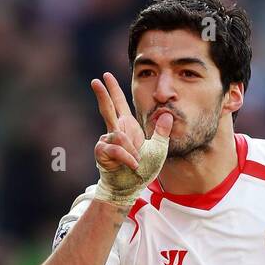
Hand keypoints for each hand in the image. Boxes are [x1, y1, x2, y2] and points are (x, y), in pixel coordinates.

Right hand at [91, 71, 172, 207]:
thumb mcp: (158, 149)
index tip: (106, 76)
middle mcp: (115, 131)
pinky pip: (117, 149)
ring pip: (119, 136)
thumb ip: (162, 132)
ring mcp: (107, 142)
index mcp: (127, 126)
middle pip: (107, 109)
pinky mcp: (102, 152)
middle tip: (95, 81)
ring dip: (132, 151)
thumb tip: (169, 114)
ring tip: (137, 163)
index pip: (119, 104)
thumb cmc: (142, 169)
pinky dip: (128, 158)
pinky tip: (133, 165)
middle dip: (102, 94)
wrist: (130, 187)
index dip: (113, 90)